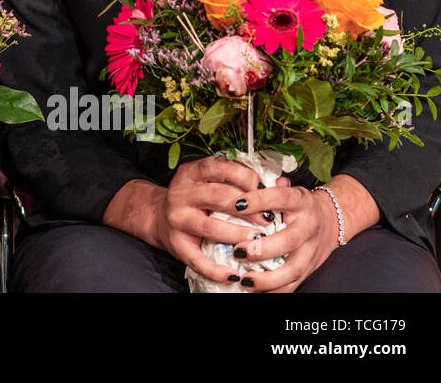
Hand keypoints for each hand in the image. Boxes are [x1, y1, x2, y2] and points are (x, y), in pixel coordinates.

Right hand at [146, 154, 270, 283]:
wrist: (158, 217)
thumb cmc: (195, 199)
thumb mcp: (211, 182)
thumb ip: (242, 180)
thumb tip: (282, 182)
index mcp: (191, 173)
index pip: (220, 167)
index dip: (245, 176)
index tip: (264, 189)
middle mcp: (180, 193)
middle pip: (218, 196)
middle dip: (248, 208)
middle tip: (269, 218)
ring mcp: (177, 219)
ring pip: (210, 227)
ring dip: (238, 235)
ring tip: (259, 240)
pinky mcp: (176, 244)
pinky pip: (197, 260)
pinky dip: (216, 271)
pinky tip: (234, 275)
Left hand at [223, 179, 340, 292]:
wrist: (331, 220)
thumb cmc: (297, 204)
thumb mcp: (287, 189)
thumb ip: (267, 186)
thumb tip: (245, 179)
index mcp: (300, 201)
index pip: (280, 197)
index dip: (259, 200)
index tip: (237, 204)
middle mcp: (308, 226)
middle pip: (290, 240)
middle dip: (263, 248)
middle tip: (239, 250)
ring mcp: (312, 250)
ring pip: (294, 268)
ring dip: (268, 278)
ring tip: (245, 279)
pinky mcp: (311, 268)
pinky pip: (294, 284)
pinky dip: (276, 290)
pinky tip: (256, 291)